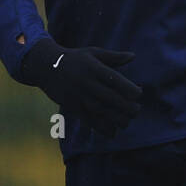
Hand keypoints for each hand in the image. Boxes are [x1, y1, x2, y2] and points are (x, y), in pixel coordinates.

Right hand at [20, 35, 141, 136]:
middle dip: (127, 107)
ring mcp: (78, 95)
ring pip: (100, 110)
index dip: (129, 88)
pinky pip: (87, 119)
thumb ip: (114, 57)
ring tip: (127, 123)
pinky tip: (112, 133)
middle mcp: (87, 82)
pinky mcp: (72, 106)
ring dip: (116, 119)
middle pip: (110, 98)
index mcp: (94, 68)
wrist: (46, 66)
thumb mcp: (93, 53)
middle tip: (137, 111)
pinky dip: (100, 128)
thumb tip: (133, 56)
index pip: (115, 79)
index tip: (139, 93)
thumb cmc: (75, 58)